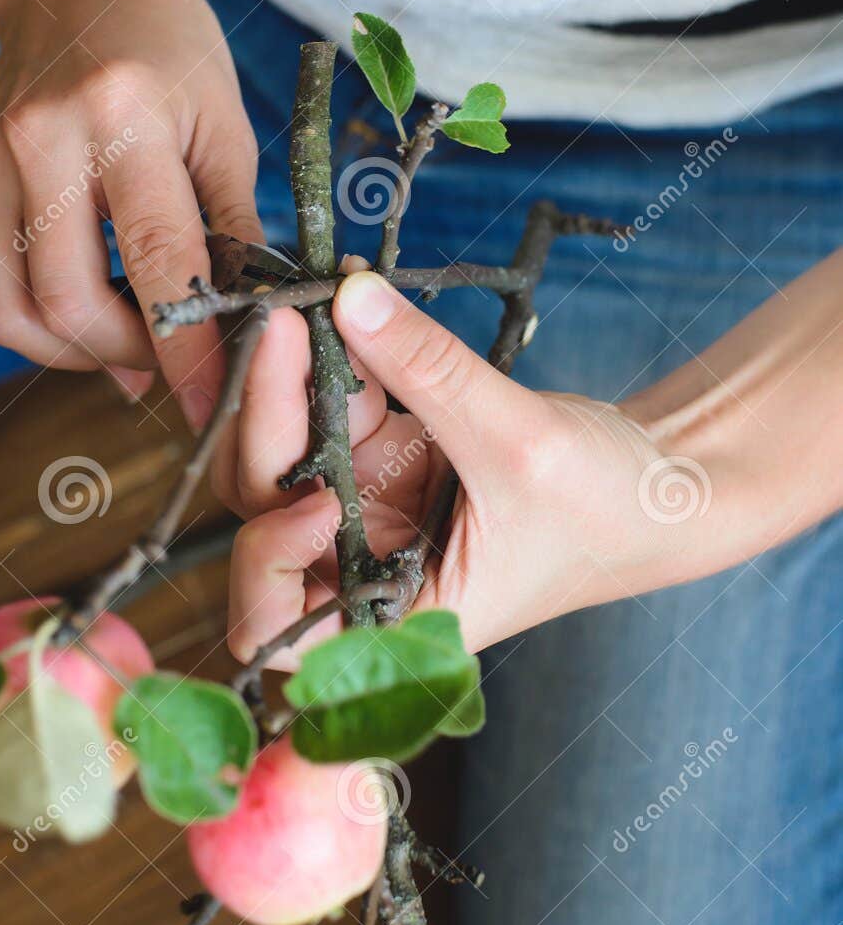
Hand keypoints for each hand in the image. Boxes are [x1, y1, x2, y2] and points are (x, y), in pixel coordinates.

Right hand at [0, 0, 260, 427]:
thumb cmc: (169, 47)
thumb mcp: (224, 124)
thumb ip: (233, 231)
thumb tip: (238, 332)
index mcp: (124, 116)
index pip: (160, 263)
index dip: (188, 352)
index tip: (215, 411)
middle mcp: (41, 137)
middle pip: (67, 303)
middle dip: (126, 358)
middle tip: (171, 365)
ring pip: (12, 310)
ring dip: (75, 351)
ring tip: (129, 343)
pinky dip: (44, 312)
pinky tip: (91, 293)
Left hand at [226, 272, 716, 662]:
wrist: (663, 483)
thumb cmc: (610, 506)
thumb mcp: (519, 439)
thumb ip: (428, 368)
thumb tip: (349, 297)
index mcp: (392, 617)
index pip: (275, 627)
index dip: (264, 565)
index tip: (312, 499)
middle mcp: (363, 569)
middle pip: (262, 507)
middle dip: (264, 421)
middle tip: (285, 329)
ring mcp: (368, 509)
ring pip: (285, 449)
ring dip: (288, 379)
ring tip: (309, 306)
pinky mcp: (383, 459)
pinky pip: (330, 408)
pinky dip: (332, 359)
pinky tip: (346, 305)